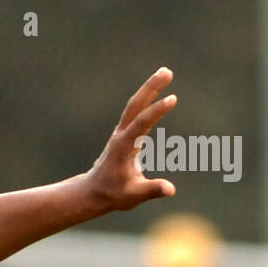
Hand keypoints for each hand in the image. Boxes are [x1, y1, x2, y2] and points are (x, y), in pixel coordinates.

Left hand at [85, 67, 178, 210]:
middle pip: (135, 105)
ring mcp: (122, 132)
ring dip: (150, 89)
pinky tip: (157, 93)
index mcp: (124, 146)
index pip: (142, 123)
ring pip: (136, 105)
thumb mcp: (134, 195)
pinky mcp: (126, 134)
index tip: (173, 98)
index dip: (157, 111)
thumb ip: (152, 190)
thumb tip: (170, 189)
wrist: (94, 192)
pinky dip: (148, 99)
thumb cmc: (115, 194)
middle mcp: (121, 134)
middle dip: (151, 87)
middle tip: (167, 71)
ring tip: (166, 73)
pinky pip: (137, 111)